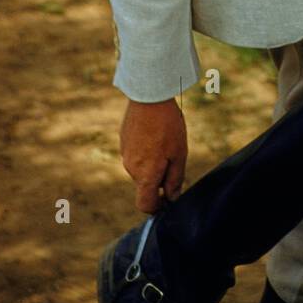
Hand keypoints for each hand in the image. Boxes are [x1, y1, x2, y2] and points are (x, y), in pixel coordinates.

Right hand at [119, 97, 187, 213]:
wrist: (148, 96)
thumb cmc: (167, 125)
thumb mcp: (179, 153)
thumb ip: (175, 179)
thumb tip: (171, 197)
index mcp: (145, 175)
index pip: (145, 205)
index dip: (157, 206)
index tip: (168, 197)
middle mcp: (131, 168)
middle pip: (145, 185)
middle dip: (159, 178)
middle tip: (174, 157)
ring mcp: (125, 154)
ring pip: (140, 168)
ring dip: (153, 162)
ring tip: (165, 140)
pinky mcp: (123, 141)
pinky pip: (135, 154)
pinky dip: (145, 150)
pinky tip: (155, 132)